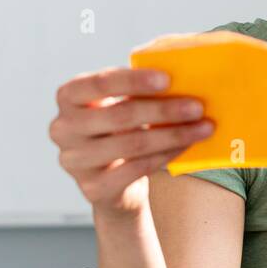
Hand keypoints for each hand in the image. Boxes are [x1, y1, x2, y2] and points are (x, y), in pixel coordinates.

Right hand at [48, 66, 215, 221]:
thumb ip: (138, 92)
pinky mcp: (92, 188)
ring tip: (203, 127)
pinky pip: (137, 168)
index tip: (168, 79)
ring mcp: (74, 160)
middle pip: (120, 115)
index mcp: (68, 97)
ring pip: (132, 144)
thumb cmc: (120, 131)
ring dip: (173, 134)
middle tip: (197, 107)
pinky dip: (166, 155)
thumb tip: (184, 80)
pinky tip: (187, 146)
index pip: (99, 83)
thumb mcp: (120, 105)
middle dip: (164, 110)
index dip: (134, 80)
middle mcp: (63, 128)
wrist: (112, 183)